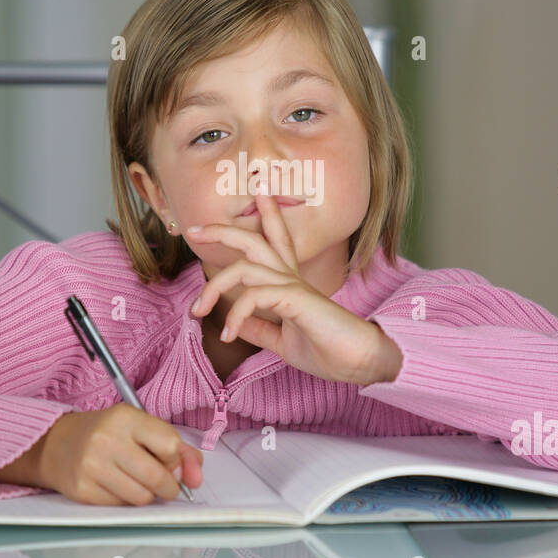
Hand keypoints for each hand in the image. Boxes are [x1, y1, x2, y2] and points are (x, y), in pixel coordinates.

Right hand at [40, 404, 203, 504]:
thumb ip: (178, 449)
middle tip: (165, 483)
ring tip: (138, 482)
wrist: (56, 444)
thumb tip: (196, 479)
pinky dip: (127, 501)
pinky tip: (118, 486)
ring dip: (148, 495)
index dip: (175, 457)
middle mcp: (107, 440)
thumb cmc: (107, 434)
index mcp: (125, 418)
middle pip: (158, 477)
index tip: (168, 458)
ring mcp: (92, 467)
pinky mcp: (83, 490)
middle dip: (169, 485)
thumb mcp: (141, 428)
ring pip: (142, 497)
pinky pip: (122, 507)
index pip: (170, 445)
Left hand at [187, 191, 402, 385]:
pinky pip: (256, 295)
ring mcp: (295, 286)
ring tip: (198, 311)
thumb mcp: (284, 341)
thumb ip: (261, 329)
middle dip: (223, 230)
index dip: (266, 214)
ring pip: (245, 268)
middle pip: (255, 240)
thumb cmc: (329, 352)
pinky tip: (229, 335)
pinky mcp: (298, 299)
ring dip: (213, 287)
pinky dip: (235, 314)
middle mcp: (293, 277)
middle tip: (194, 229)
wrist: (363, 363)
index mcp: (291, 283)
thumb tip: (236, 324)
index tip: (253, 194)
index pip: (277, 240)